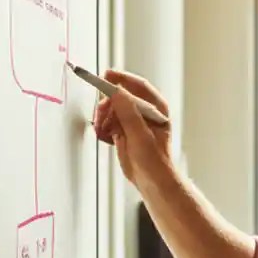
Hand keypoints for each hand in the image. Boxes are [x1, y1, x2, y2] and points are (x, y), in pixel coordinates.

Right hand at [92, 70, 174, 189]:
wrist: (151, 181)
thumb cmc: (154, 161)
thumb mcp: (141, 135)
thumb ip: (129, 113)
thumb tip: (117, 92)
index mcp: (157, 108)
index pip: (138, 86)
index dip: (121, 79)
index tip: (105, 76)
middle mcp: (144, 111)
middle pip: (119, 96)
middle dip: (107, 104)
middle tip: (100, 114)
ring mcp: (132, 120)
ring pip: (110, 108)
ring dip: (102, 118)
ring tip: (103, 131)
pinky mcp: (122, 129)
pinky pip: (106, 121)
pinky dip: (102, 127)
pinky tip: (105, 137)